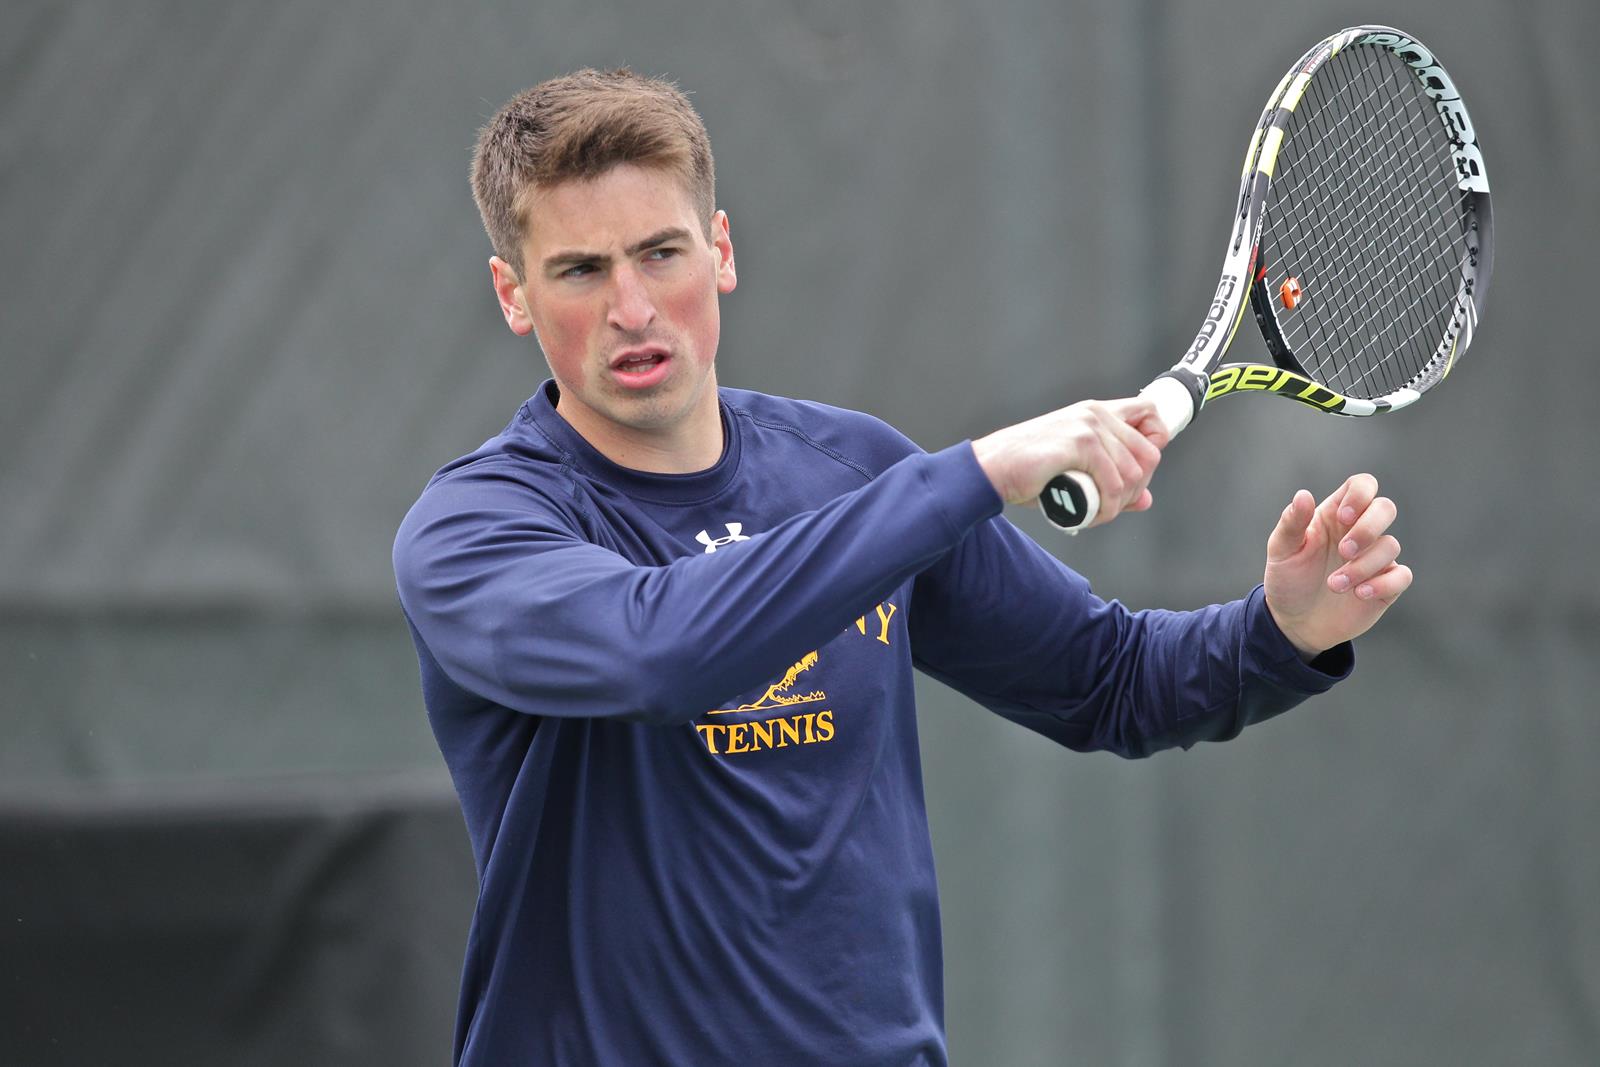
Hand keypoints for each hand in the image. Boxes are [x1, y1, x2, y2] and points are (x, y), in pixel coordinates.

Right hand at [972, 398, 1170, 526]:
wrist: (992, 469)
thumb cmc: (1028, 471)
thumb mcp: (1077, 473)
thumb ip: (1112, 482)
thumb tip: (1144, 500)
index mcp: (1097, 412)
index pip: (1150, 415)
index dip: (1155, 445)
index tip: (1138, 474)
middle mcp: (1097, 414)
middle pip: (1149, 453)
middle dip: (1137, 487)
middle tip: (1113, 505)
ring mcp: (1089, 426)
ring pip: (1132, 473)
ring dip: (1119, 503)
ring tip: (1097, 513)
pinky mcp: (1080, 443)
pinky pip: (1113, 483)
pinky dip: (1108, 508)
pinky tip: (1092, 515)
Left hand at [1263, 474, 1412, 659]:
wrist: (1294, 621)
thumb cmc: (1288, 579)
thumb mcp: (1281, 550)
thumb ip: (1291, 523)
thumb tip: (1303, 495)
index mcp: (1335, 516)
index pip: (1362, 485)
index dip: (1360, 494)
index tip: (1343, 517)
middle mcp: (1360, 532)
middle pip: (1385, 508)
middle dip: (1368, 528)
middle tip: (1344, 551)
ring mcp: (1375, 558)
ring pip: (1391, 546)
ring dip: (1362, 566)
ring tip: (1333, 584)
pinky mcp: (1386, 584)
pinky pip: (1402, 576)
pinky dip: (1383, 583)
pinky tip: (1358, 594)